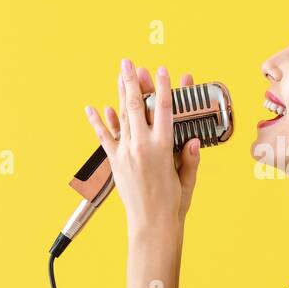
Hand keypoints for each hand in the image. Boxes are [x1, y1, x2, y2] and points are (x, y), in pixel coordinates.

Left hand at [85, 59, 201, 238]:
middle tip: (130, 62)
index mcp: (163, 148)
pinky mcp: (115, 162)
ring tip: (119, 74)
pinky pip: (105, 138)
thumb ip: (190, 158)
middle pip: (137, 106)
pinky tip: (93, 107)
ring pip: (122, 116)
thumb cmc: (173, 203)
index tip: (164, 70)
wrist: (151, 224)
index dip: (164, 87)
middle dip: (134, 82)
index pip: (165, 110)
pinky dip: (99, 122)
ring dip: (120, 93)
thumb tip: (195, 140)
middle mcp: (141, 146)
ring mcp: (126, 153)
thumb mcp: (188, 178)